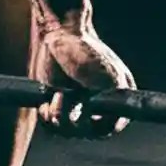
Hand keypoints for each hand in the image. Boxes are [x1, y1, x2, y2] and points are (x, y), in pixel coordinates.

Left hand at [30, 14, 136, 138]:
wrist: (59, 34)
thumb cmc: (88, 51)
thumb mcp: (111, 76)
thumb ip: (114, 102)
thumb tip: (110, 123)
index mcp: (115, 98)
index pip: (113, 126)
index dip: (104, 127)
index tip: (93, 116)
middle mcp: (96, 105)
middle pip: (90, 132)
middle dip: (80, 123)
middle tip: (74, 104)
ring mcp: (74, 105)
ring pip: (68, 130)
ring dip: (62, 117)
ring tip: (59, 96)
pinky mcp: (53, 103)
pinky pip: (51, 123)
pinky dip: (49, 114)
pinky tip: (50, 98)